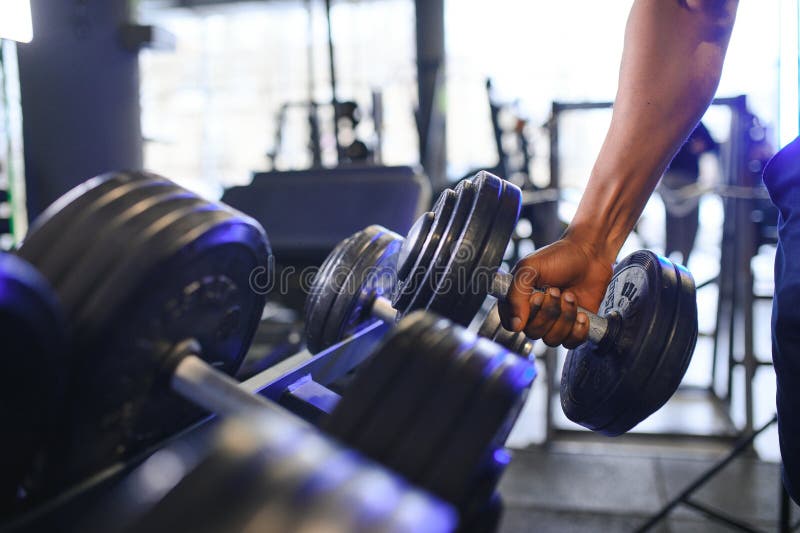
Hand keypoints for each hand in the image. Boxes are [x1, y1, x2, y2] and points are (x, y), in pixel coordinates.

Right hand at [498, 236, 612, 347]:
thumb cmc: (560, 256)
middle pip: (533, 333)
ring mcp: (554, 322)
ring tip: (571, 297)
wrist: (590, 255)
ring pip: (552, 340)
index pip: (510, 324)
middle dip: (549, 312)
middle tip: (556, 291)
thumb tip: (515, 324)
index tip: (537, 297)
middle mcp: (534, 314)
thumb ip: (516, 294)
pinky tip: (582, 314)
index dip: (524, 316)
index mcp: (519, 300)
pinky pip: (570, 343)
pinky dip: (578, 330)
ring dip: (565, 318)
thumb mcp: (530, 268)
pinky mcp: (573, 327)